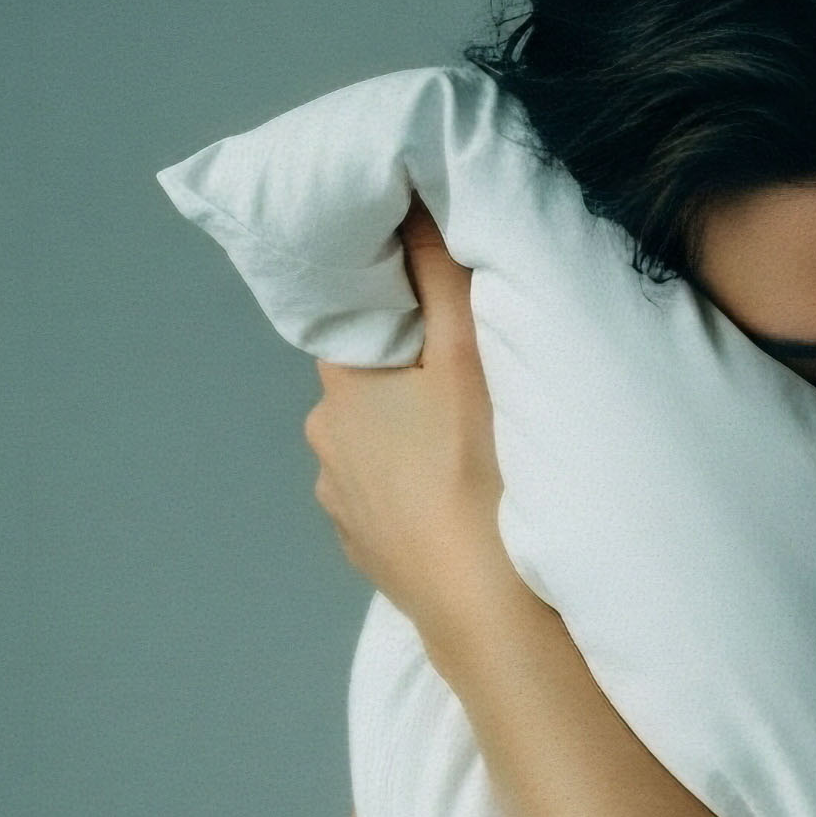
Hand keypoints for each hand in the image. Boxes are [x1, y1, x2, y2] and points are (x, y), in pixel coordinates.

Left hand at [304, 204, 524, 640]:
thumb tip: (409, 197)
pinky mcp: (370, 552)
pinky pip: (395, 497)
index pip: (359, 313)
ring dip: (420, 436)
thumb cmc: (482, 480)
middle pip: (374, 377)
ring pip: (384, 441)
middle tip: (482, 379)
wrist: (490, 619)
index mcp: (340, 386)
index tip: (449, 302)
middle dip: (417, 372)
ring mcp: (343, 504)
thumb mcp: (470, 356)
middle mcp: (325, 443)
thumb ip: (440, 273)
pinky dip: (425, 490)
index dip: (403, 299)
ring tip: (481, 448)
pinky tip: (469, 499)